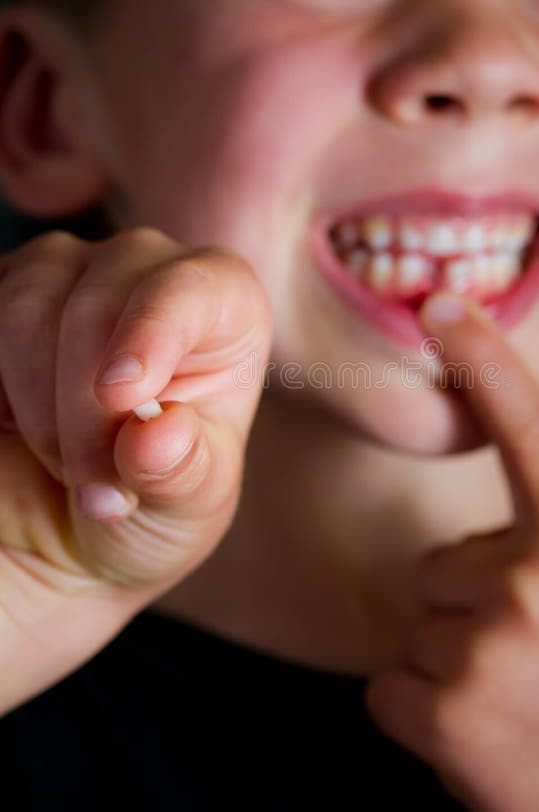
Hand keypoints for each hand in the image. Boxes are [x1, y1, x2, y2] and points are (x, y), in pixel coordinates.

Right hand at [0, 227, 270, 711]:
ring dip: (42, 383)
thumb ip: (184, 479)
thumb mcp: (180, 523)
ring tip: (64, 457)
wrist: (40, 556)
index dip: (168, 323)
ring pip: (44, 281)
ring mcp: (74, 289)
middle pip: (126, 272)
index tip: (123, 397)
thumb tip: (157, 433)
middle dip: (94, 379)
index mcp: (227, 338)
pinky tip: (20, 426)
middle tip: (94, 469)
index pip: (214, 281)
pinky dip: (1, 368)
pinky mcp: (3, 305)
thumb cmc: (133, 533)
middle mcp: (157, 297)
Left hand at [364, 291, 538, 811]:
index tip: (444, 306)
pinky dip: (421, 709)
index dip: (487, 359)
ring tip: (519, 701)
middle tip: (536, 658)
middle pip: (441, 560)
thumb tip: (480, 534)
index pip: (532, 429)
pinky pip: (388, 683)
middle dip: (473, 602)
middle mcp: (536, 584)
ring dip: (454, 658)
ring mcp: (487, 650)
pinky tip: (482, 736)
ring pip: (418, 622)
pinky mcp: (444, 715)